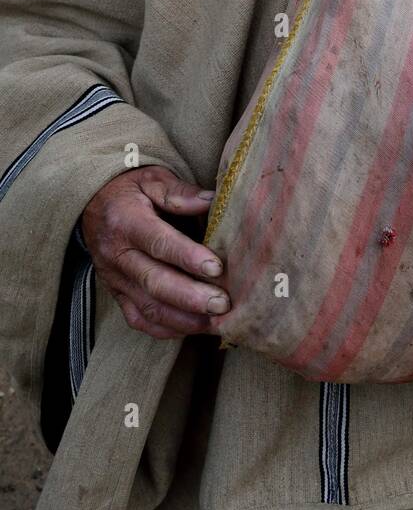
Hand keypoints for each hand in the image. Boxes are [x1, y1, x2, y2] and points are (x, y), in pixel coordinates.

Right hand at [80, 165, 228, 339]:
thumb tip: (212, 201)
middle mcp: (118, 255)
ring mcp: (115, 280)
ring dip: (184, 319)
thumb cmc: (130, 190)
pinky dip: (166, 329)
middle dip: (191, 297)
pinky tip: (193, 327)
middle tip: (223, 303)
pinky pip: (139, 320)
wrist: (92, 205)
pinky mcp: (117, 295)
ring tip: (216, 321)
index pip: (158, 243)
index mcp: (126, 222)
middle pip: (155, 282)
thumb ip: (179, 192)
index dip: (188, 257)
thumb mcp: (151, 179)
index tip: (216, 268)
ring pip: (148, 308)